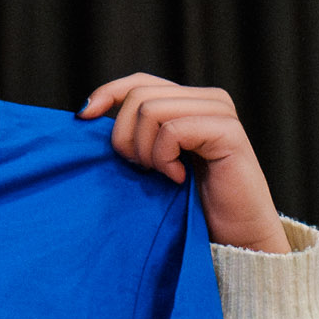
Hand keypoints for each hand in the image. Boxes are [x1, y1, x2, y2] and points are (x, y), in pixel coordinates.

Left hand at [80, 74, 284, 251]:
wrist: (236, 236)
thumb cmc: (193, 203)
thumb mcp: (155, 160)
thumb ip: (138, 132)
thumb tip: (87, 113)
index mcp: (190, 101)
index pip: (139, 81)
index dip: (107, 94)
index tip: (83, 118)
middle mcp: (208, 99)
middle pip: (139, 95)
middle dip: (125, 135)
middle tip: (141, 169)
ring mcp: (220, 111)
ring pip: (150, 110)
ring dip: (145, 150)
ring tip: (162, 174)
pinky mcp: (227, 130)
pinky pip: (171, 130)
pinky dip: (164, 158)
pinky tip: (178, 178)